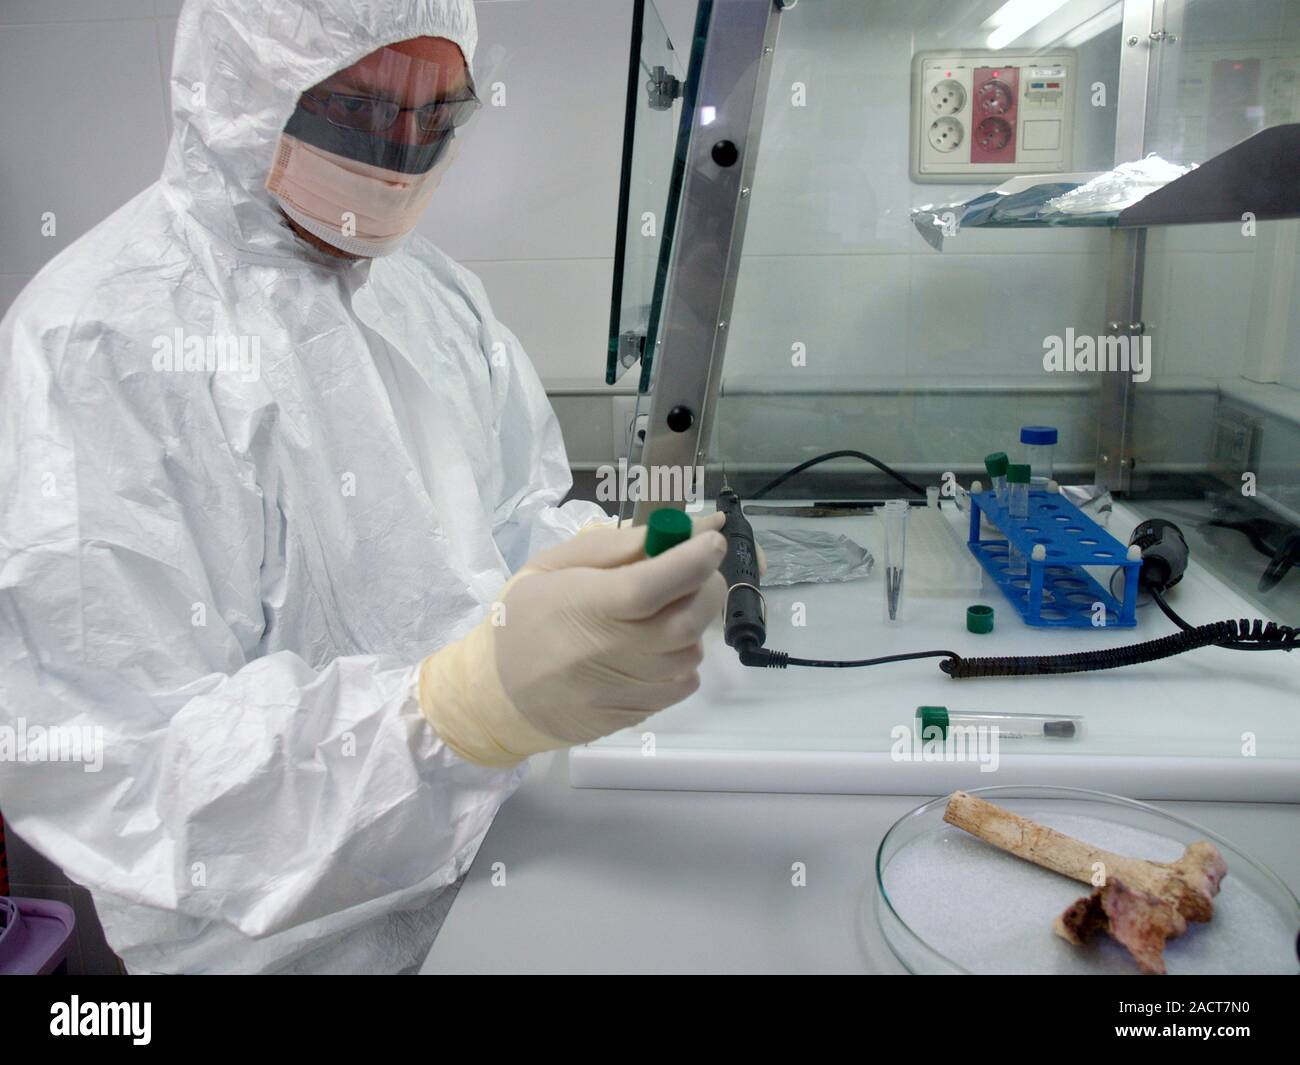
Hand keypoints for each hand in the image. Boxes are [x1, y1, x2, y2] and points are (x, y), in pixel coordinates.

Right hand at [493, 522, 726, 743]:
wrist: (495, 696)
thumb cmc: (523, 618)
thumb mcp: (554, 565)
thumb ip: (617, 546)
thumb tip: (690, 528)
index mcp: (582, 606)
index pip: (651, 585)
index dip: (693, 560)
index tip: (711, 540)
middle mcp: (606, 651)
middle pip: (686, 622)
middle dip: (706, 588)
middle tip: (697, 573)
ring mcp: (622, 691)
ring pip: (690, 654)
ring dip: (692, 626)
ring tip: (662, 614)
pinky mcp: (632, 716)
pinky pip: (682, 685)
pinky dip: (682, 661)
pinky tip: (654, 650)